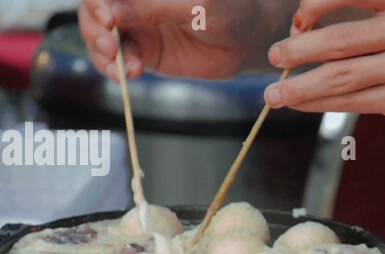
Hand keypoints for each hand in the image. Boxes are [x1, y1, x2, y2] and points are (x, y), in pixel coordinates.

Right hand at [80, 0, 294, 80]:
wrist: (250, 40)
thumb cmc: (230, 10)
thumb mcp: (196, 6)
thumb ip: (155, 8)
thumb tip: (113, 12)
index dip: (98, 3)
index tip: (108, 19)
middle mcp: (134, 3)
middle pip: (94, 11)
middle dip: (95, 29)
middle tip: (111, 46)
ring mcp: (137, 27)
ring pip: (100, 37)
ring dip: (103, 53)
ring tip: (123, 67)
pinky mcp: (145, 53)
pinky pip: (119, 61)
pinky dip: (116, 69)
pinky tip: (128, 74)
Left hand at [265, 0, 384, 146]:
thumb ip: (377, 20)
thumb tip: (311, 31)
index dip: (312, 7)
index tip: (296, 23)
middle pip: (337, 39)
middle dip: (296, 51)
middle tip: (275, 57)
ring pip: (340, 76)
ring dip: (300, 86)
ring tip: (275, 94)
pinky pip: (353, 101)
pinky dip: (321, 104)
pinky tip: (303, 104)